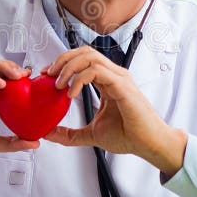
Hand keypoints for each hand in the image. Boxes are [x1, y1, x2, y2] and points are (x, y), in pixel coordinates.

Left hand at [41, 46, 186, 175]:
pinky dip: (80, 79)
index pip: (83, 60)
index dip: (63, 63)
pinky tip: (71, 94)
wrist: (149, 145)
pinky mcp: (122, 86)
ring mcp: (119, 78)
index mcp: (108, 81)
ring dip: (69, 67)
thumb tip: (49, 134)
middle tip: (48, 74)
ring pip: (89, 56)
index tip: (47, 75)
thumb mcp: (91, 133)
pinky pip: (96, 71)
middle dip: (63, 59)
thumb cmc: (129, 135)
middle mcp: (114, 75)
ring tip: (59, 84)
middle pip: (84, 52)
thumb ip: (70, 134)